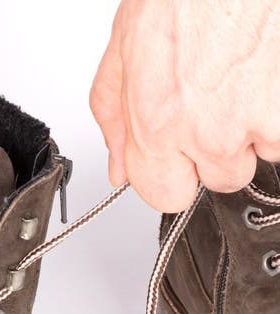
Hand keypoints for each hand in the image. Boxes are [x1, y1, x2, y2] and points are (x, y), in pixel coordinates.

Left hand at [90, 0, 279, 211]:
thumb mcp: (122, 52)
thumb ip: (115, 121)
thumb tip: (119, 169)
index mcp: (158, 126)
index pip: (166, 196)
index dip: (173, 173)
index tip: (177, 153)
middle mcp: (208, 132)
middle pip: (219, 179)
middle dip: (218, 149)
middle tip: (215, 101)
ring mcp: (256, 120)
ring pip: (262, 154)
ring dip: (256, 127)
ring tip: (241, 78)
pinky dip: (279, 108)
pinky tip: (263, 72)